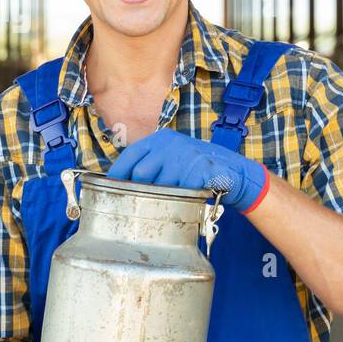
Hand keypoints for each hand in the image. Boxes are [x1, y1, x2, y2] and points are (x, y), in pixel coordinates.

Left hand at [108, 128, 268, 209]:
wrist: (232, 171)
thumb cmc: (194, 169)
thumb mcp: (171, 159)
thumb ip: (149, 165)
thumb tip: (116, 182)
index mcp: (160, 139)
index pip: (130, 155)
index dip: (118, 174)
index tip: (110, 189)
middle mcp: (172, 144)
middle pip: (142, 173)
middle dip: (142, 191)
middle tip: (145, 202)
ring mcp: (188, 155)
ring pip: (162, 186)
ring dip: (166, 197)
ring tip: (175, 199)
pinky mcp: (202, 169)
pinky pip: (183, 192)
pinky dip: (185, 198)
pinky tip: (191, 196)